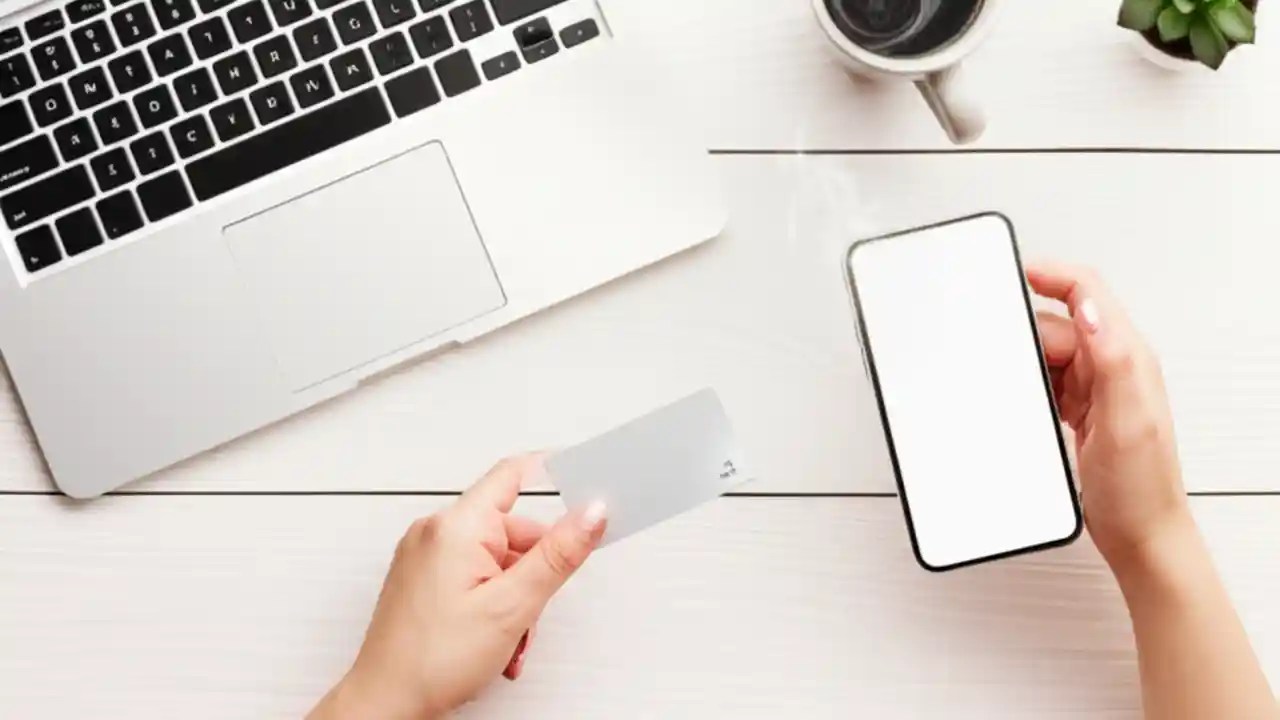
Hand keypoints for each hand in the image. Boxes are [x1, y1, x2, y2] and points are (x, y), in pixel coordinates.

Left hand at [309, 455, 606, 719]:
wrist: (385, 704)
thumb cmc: (430, 661)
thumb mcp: (512, 606)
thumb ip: (557, 555)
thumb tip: (590, 514)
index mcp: (456, 527)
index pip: (513, 474)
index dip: (553, 472)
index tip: (583, 481)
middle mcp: (435, 532)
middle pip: (512, 532)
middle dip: (533, 573)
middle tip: (532, 613)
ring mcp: (425, 556)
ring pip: (496, 560)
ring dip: (514, 598)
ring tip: (507, 639)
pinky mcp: (422, 578)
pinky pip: (474, 576)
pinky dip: (492, 602)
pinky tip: (493, 638)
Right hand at [1027, 263, 1191, 572]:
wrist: (1140, 536)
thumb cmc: (1138, 489)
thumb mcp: (1127, 422)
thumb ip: (1114, 360)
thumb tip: (1090, 309)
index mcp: (1128, 358)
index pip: (1089, 294)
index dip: (1052, 275)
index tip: (1016, 273)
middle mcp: (1114, 366)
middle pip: (1057, 324)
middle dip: (1025, 335)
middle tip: (1004, 363)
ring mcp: (1097, 388)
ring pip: (1047, 352)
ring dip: (1025, 363)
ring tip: (1016, 392)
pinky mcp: (1080, 408)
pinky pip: (1046, 379)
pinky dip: (1028, 383)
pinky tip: (1023, 403)